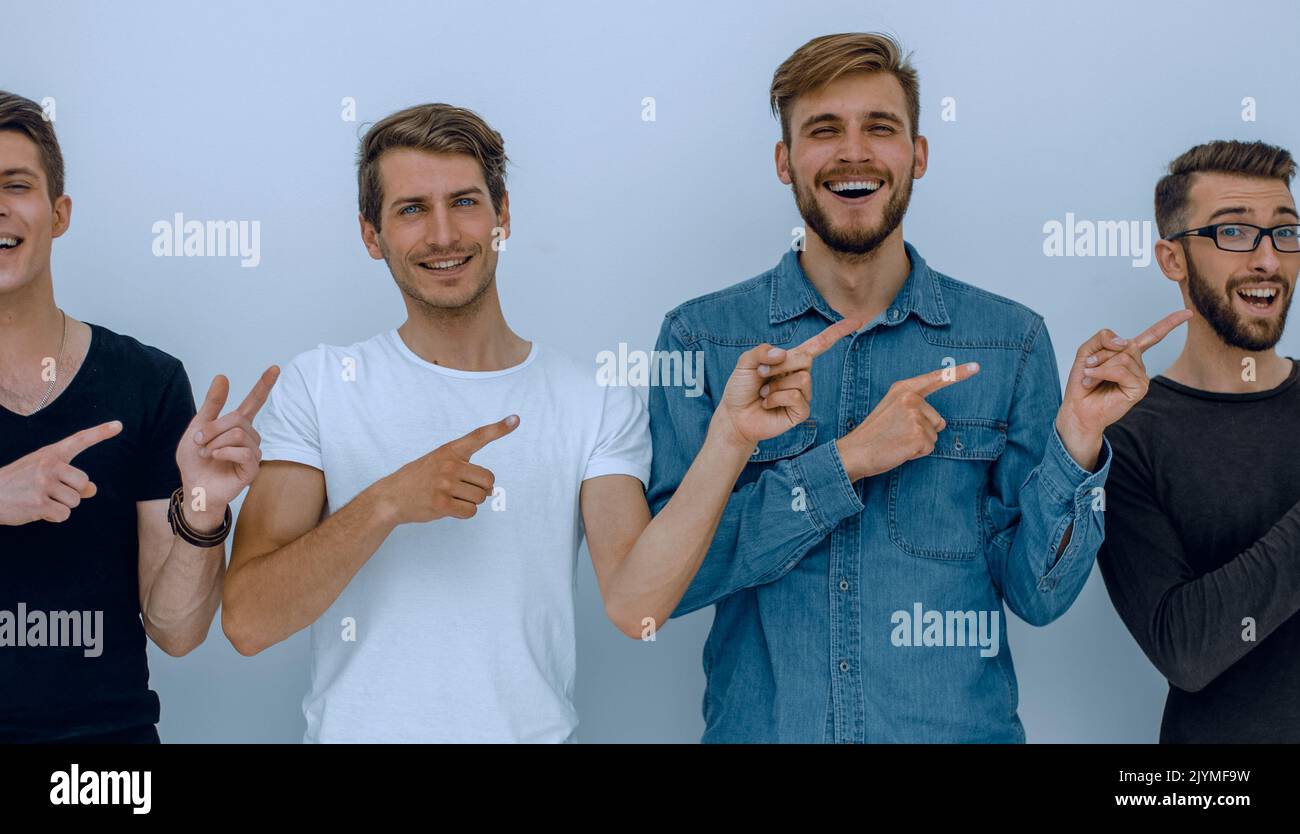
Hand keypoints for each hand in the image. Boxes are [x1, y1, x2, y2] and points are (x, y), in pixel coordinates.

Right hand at [0, 420, 121, 524]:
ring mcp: (43, 484)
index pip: (79, 440)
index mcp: (50, 454)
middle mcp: (48, 465)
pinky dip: (54, 517)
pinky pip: (64, 515)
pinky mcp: (38, 504)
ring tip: (40, 500)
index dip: (101, 433)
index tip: (119, 425)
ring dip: (62, 506)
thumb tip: (93, 489)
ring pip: (75, 501)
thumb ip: (70, 479)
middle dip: (72, 492)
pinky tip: (38, 511)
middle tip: (50, 492)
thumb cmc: (20, 483)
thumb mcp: (43, 473)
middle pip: (83, 482)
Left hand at [178, 367, 280, 530]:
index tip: (275, 368)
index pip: (254, 402)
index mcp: (237, 425)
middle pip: (237, 419)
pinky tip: (215, 458)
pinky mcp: (252, 468)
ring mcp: (252, 452)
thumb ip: (212, 404)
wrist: (193, 487)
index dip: (264, 385)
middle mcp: (249, 436)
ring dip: (215, 442)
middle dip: (213, 428)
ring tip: (206, 453)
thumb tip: (223, 376)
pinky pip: (242, 451)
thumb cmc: (196, 461)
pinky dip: (223, 452)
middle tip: (199, 441)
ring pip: (238, 434)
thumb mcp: (197, 427)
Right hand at [377, 415, 518, 524]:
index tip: (516, 419)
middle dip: (481, 489)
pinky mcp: (441, 504)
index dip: (499, 428)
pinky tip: (449, 508)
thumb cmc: (420, 479)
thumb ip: (466, 469)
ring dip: (471, 502)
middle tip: (461, 489)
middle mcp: (449, 464)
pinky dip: (464, 513)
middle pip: (489, 480)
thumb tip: (493, 491)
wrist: (391, 496)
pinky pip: (470, 511)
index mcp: (450, 450)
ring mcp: (445, 484)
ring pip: (481, 498)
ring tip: (451, 497)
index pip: (478, 436)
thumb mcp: (439, 462)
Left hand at [713, 317, 863, 448]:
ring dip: (776, 385)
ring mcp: (803, 394)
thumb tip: (784, 354)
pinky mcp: (801, 412)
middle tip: (761, 375)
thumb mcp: (745, 362)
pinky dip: (777, 398)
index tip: (858, 321)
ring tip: (764, 393)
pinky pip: (796, 397)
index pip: (818, 344)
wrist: (735, 416)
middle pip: (805, 359)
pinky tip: (768, 404)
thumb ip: (761, 351)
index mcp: (791, 360)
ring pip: (802, 379)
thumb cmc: (740, 389)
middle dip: (779, 365)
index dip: (837, 332)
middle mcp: (801, 375)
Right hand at [835, 362, 980, 480]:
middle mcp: (911, 398)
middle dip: (922, 431)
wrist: (854, 452)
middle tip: (896, 434)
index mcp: (903, 389)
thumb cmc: (873, 434)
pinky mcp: (918, 435)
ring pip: (934, 435)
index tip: (977, 367)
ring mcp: (915, 416)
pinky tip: (900, 449)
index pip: (935, 379)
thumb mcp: (891, 409)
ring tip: (896, 441)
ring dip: (919, 443)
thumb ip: (914, 407)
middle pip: (937, 419)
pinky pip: (929, 448)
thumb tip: (942, 422)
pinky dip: (917, 454)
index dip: (957, 373)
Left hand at [1055, 309, 1191, 468]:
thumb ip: (1103, 337)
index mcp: (1129, 354)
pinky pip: (1121, 370)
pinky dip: (1103, 372)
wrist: (1078, 407)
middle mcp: (1139, 364)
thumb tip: (1125, 341)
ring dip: (1100, 365)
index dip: (1169, 323)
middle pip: (1125, 344)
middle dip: (1101, 354)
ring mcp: (1141, 377)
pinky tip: (1093, 380)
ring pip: (1123, 357)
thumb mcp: (1087, 351)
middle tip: (1088, 367)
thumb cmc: (1083, 381)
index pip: (1153, 336)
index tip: (1188, 313)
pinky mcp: (1139, 388)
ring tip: (1091, 377)